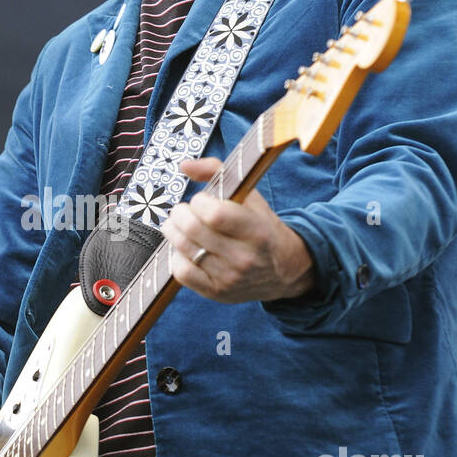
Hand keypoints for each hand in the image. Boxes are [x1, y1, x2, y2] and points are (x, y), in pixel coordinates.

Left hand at [159, 156, 315, 302]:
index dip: (199, 202)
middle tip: (181, 211)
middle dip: (180, 214)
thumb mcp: (250, 196)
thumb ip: (218, 172)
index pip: (215, 215)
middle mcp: (244, 257)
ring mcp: (229, 278)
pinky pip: (182, 272)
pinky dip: (176, 256)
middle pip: (194, 231)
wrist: (283, 269)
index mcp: (257, 231)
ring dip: (173, 232)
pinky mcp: (216, 292)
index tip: (201, 200)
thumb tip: (184, 165)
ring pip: (184, 250)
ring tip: (177, 225)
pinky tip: (183, 248)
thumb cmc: (261, 227)